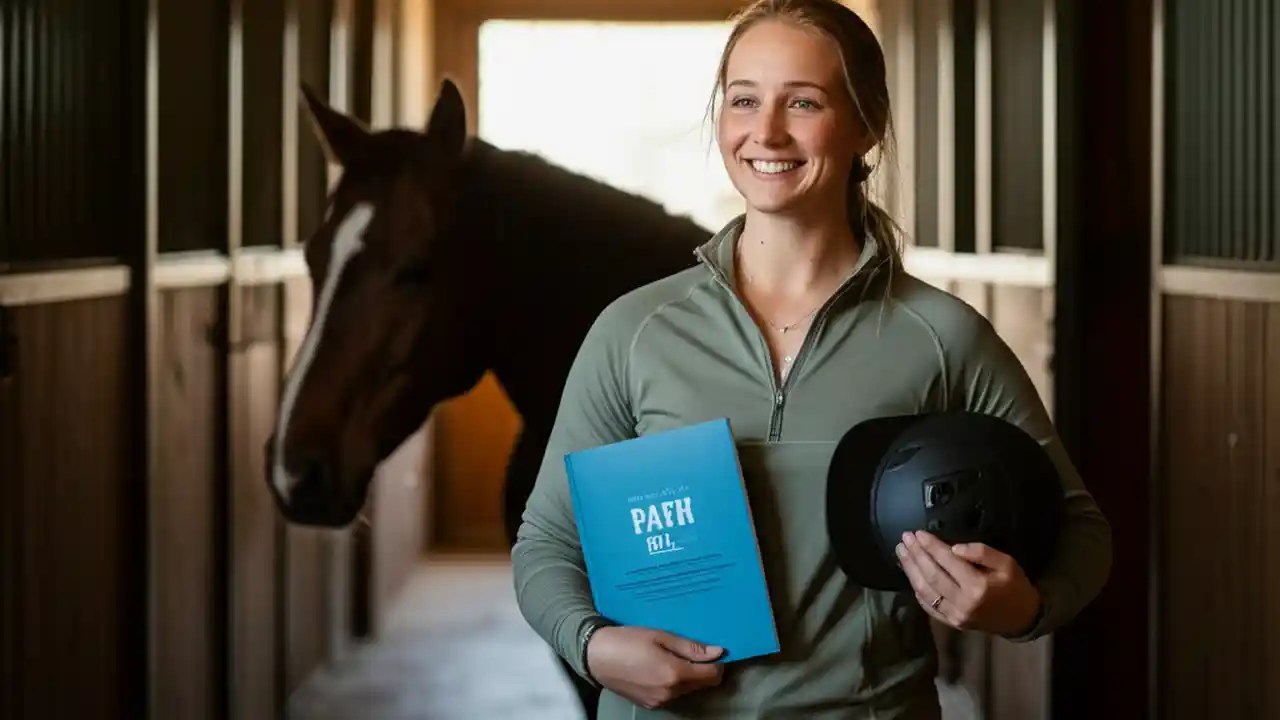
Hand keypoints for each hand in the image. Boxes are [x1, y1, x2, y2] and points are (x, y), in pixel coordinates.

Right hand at [586, 626, 724, 708]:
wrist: (596, 656)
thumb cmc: (628, 639)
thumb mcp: (660, 636)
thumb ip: (690, 647)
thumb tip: (718, 652)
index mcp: (675, 674)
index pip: (712, 675)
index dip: (717, 663)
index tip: (713, 650)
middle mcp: (671, 692)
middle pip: (702, 684)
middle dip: (703, 669)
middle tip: (692, 650)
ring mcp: (660, 701)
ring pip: (688, 690)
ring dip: (688, 676)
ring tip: (672, 657)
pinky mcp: (650, 704)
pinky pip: (672, 694)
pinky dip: (674, 683)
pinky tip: (660, 668)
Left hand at [896, 530, 1040, 636]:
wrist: (1022, 618)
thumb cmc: (1015, 586)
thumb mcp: (1007, 563)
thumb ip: (981, 552)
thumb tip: (953, 548)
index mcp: (977, 586)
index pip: (947, 561)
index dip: (931, 546)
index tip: (918, 533)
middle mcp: (963, 602)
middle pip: (931, 575)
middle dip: (916, 555)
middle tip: (905, 538)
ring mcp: (955, 615)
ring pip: (925, 591)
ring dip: (911, 570)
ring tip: (902, 552)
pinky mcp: (952, 623)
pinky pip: (929, 606)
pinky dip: (917, 590)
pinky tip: (911, 575)